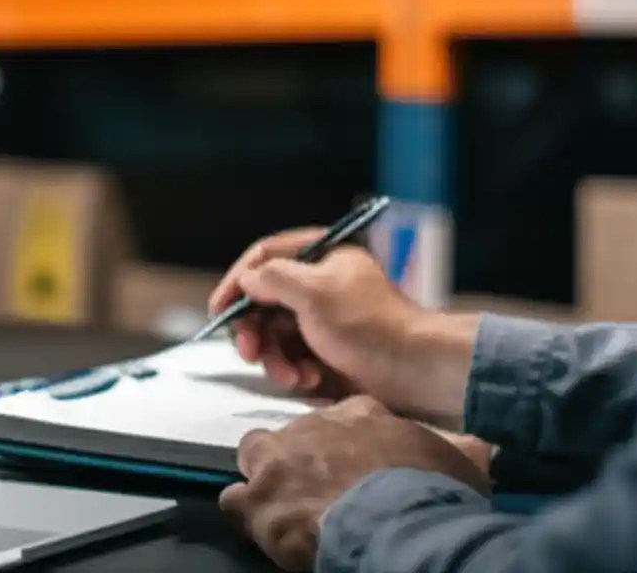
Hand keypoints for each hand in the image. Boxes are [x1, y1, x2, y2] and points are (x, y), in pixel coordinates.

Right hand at [210, 229, 478, 420]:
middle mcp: (319, 283)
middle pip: (264, 301)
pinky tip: (310, 381)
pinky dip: (294, 371)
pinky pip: (293, 357)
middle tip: (250, 353)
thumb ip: (273, 279)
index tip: (219, 309)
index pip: (264, 256)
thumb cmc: (370, 326)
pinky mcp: (327, 350)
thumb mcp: (314, 292)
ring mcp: (323, 318)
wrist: (417, 372)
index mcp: (322, 256)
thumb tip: (247, 280)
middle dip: (255, 331)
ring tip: (292, 377)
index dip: (237, 281)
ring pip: (275, 334)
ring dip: (276, 358)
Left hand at [218, 396, 491, 571]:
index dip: (346, 443)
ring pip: (255, 454)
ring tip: (286, 508)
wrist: (400, 525)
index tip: (356, 464)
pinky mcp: (258, 499)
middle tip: (319, 491)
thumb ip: (459, 450)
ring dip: (268, 480)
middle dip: (300, 458)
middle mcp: (313, 426)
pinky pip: (233, 500)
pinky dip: (245, 515)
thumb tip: (480, 448)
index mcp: (360, 413)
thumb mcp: (459, 464)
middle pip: (293, 434)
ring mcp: (279, 460)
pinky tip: (265, 530)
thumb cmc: (431, 494)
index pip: (343, 416)